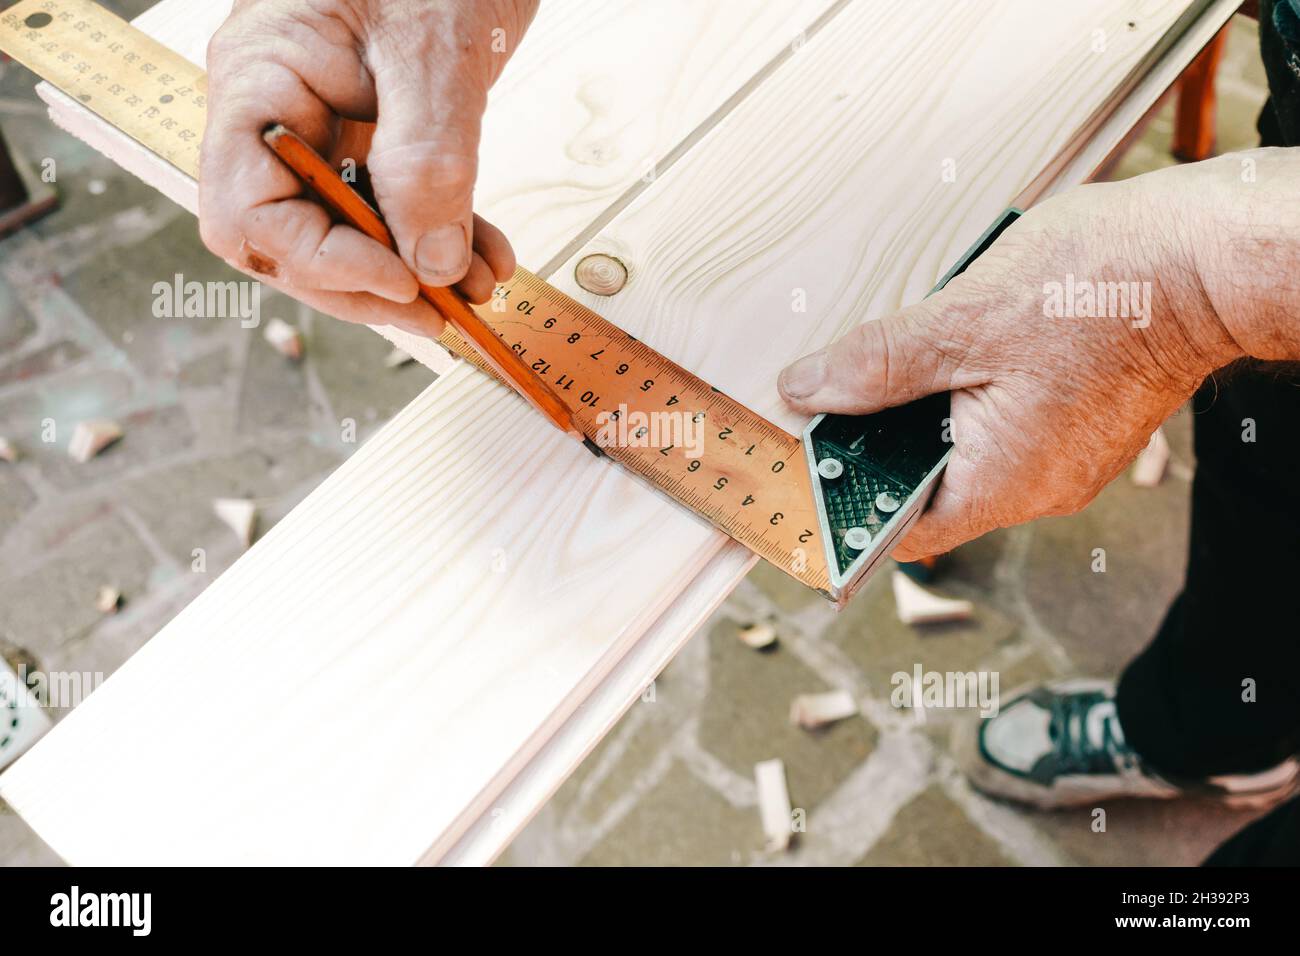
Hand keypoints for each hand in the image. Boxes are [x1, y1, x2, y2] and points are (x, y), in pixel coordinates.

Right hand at [199, 0, 537, 335]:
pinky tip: (484, 257)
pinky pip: (394, 210)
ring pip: (348, 236)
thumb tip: (427, 264)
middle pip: (293, 241)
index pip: (248, 214)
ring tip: (476, 289)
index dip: (318, 264)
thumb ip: (427, 161)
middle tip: (441, 312)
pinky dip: (439, 242)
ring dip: (415, 276)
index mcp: (261, 84)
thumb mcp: (434, 52)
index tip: (398, 283)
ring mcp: (326, 129)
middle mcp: (280, 115)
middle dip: (370, 286)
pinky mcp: (376, 137)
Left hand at [778, 171, 1245, 560]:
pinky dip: (965, 395)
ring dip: (922, 411)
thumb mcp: (965, 321)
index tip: (810, 463)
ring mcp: (1062, 457)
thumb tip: (808, 389)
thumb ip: (879, 364)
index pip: (902, 529)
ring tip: (901, 356)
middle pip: (928, 487)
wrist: (1211, 257)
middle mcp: (1037, 486)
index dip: (849, 501)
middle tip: (840, 387)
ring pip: (963, 452)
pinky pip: (1000, 426)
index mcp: (1004, 481)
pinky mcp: (1077, 424)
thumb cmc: (1104, 286)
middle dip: (880, 442)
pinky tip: (955, 347)